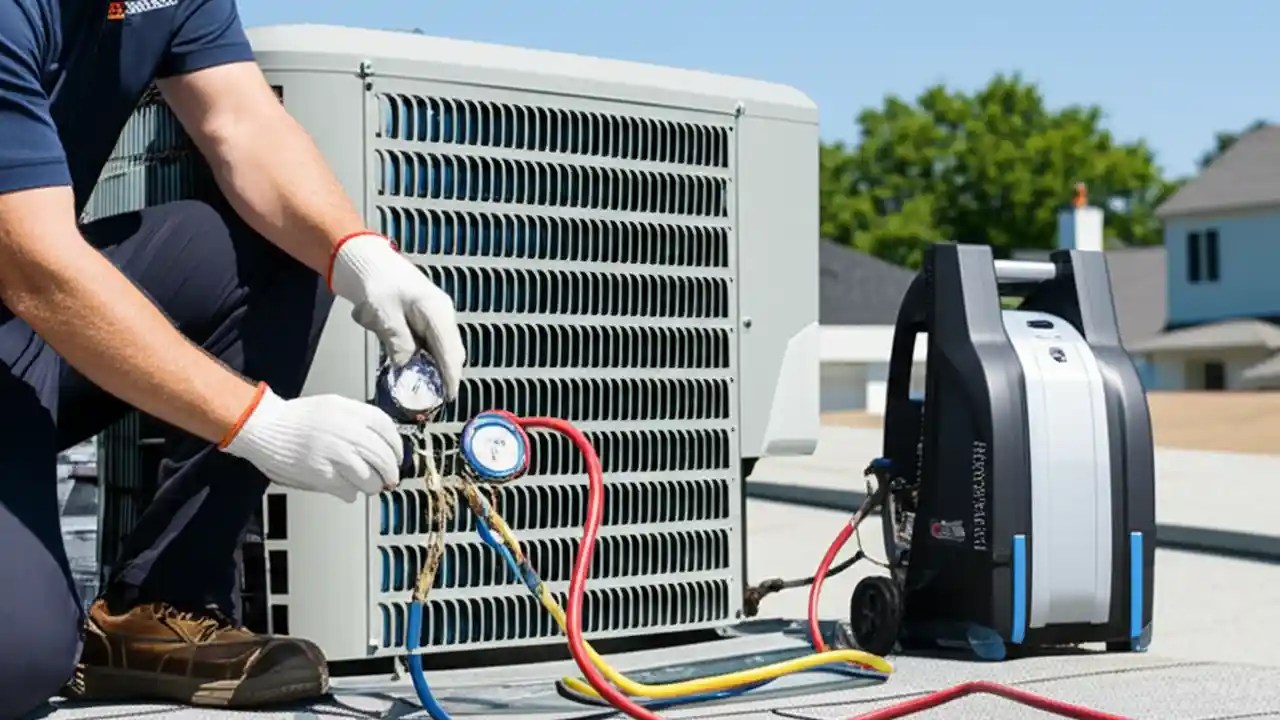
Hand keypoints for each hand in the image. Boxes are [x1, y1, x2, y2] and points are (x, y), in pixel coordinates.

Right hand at [219, 384, 401, 501]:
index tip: (397, 456)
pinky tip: (346, 488)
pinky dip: (351, 493)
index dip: (397, 447)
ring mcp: (337, 455)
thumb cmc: (297, 419)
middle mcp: (348, 432)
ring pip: (371, 479)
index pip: (388, 429)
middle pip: (384, 458)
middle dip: (390, 472)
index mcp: (352, 412)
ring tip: (367, 485)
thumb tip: (382, 441)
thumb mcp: (334, 406)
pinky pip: (350, 491)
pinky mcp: (324, 475)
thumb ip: (360, 420)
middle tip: (390, 479)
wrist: (265, 428)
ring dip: (372, 486)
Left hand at [328, 233, 464, 399]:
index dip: (452, 376)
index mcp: (437, 311)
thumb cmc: (376, 283)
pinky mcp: (424, 319)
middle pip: (451, 352)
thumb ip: (398, 342)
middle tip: (434, 398)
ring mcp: (435, 316)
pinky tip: (414, 368)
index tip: (450, 397)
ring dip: (434, 368)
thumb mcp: (384, 316)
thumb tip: (406, 366)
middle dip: (445, 375)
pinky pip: (430, 344)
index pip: (451, 351)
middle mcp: (442, 314)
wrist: (365, 262)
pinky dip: (424, 358)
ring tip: (425, 388)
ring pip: (441, 350)